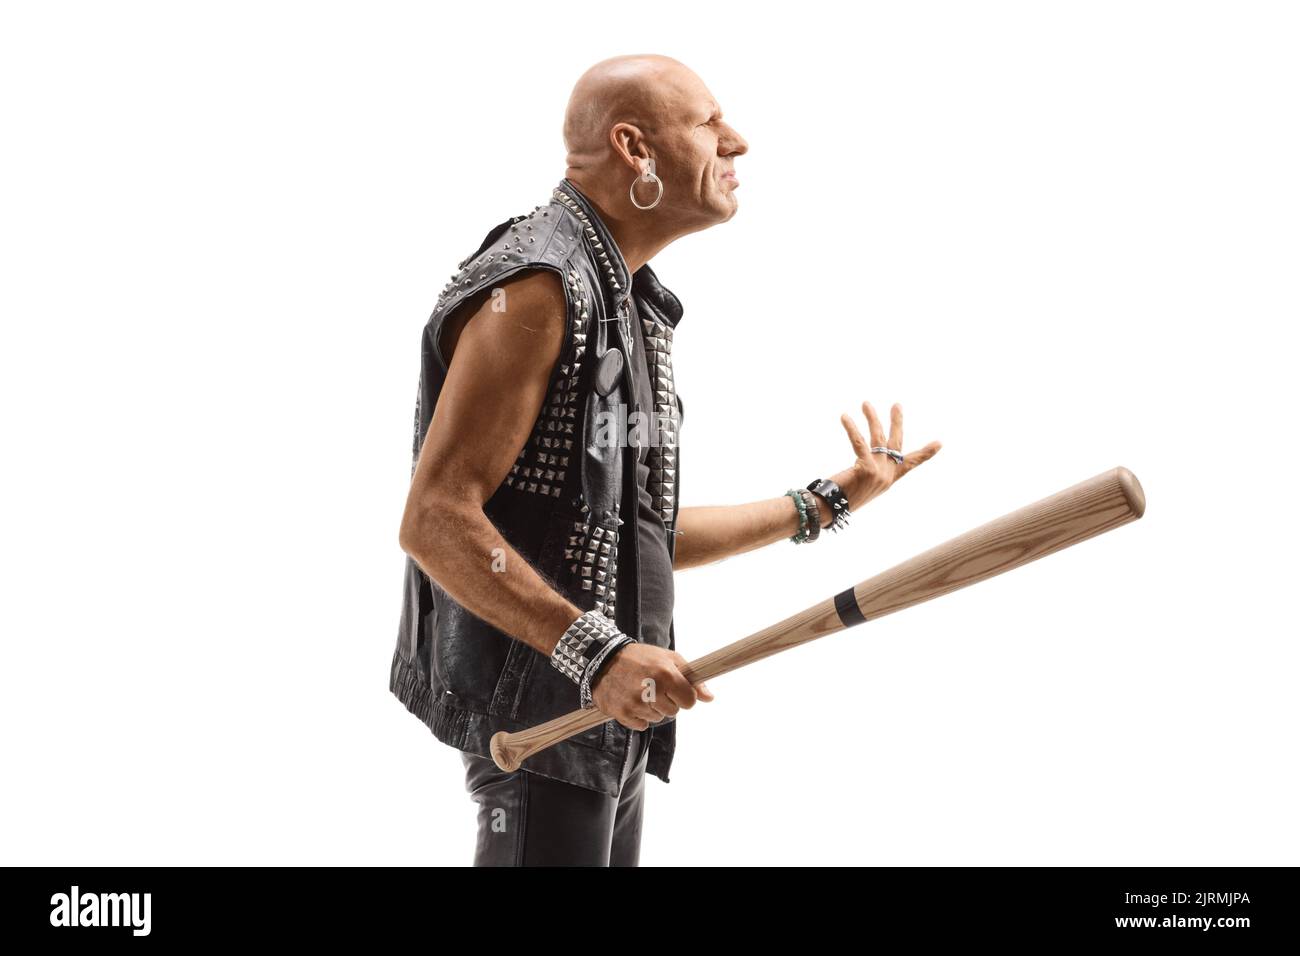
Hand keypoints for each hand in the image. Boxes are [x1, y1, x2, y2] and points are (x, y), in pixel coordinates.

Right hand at [591, 643, 714, 730]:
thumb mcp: (669, 659)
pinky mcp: (622, 713)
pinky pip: (641, 725)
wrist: (603, 659)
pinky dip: (638, 716)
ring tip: (640, 691)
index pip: (689, 702)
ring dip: (652, 709)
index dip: (684, 696)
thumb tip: (709, 698)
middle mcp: (651, 691)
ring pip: (657, 719)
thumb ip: (692, 678)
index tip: (675, 689)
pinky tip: (631, 700)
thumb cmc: (640, 658)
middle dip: (667, 702)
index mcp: (666, 675)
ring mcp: (635, 704)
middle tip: (654, 687)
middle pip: (673, 712)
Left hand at [831, 401, 940, 513]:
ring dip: (872, 418)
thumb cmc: (842, 498)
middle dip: (897, 422)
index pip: (910, 464)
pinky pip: (859, 442)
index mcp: (888, 480)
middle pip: (895, 443)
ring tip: (865, 403)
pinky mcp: (867, 469)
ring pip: (877, 438)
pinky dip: (851, 427)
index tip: (939, 443)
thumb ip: (868, 471)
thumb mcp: (861, 486)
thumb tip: (863, 461)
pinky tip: (845, 417)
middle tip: (897, 405)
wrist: (832, 511)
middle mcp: (886, 475)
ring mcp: (879, 472)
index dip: (925, 453)